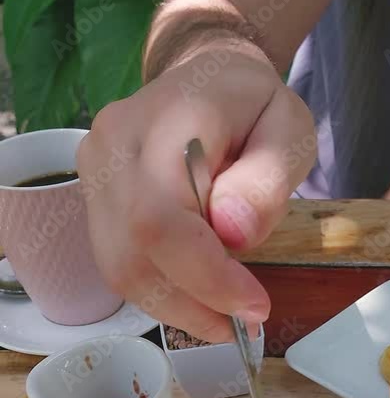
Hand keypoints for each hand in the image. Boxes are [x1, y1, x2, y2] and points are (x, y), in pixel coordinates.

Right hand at [78, 49, 315, 341]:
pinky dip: (161, 292)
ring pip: (119, 269)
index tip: (254, 306)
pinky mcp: (93, 195)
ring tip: (223, 315)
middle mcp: (114, 144)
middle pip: (132, 253)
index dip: (205, 276)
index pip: (162, 217)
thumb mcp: (289, 131)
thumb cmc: (253, 106)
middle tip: (242, 320)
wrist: (203, 76)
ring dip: (176, 307)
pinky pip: (118, 263)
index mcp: (169, 118)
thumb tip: (232, 233)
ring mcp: (94, 170)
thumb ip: (266, 180)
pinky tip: (197, 294)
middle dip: (193, 303)